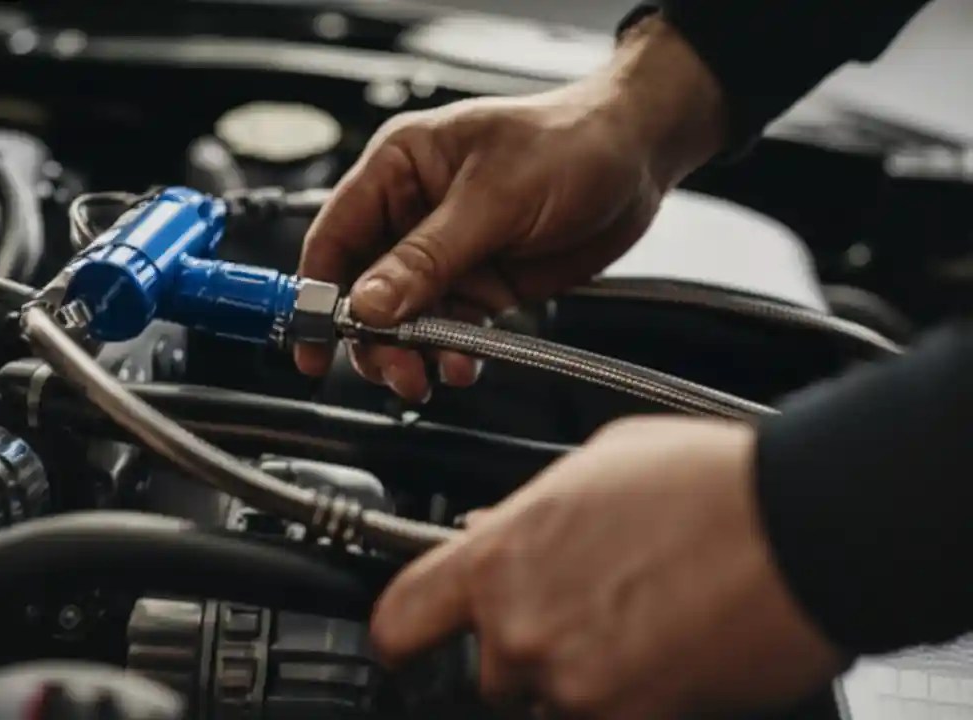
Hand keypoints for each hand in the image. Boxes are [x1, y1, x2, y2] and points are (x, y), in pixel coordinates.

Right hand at [295, 16, 725, 401]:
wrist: (641, 157)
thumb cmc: (571, 142)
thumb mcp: (494, 198)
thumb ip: (427, 257)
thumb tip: (368, 305)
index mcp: (399, 167)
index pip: (334, 236)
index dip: (315, 293)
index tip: (312, 344)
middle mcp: (412, 212)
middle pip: (363, 289)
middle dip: (372, 337)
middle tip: (395, 370)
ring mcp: (446, 251)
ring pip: (403, 317)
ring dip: (411, 352)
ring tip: (431, 374)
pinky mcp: (480, 282)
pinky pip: (447, 328)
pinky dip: (449, 352)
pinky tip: (463, 363)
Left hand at [371, 417, 841, 718]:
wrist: (799, 525)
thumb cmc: (706, 482)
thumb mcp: (589, 468)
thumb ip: (526, 516)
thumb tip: (494, 532)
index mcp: (498, 556)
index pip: (401, 619)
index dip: (401, 636)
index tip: (408, 643)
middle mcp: (522, 626)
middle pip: (487, 669)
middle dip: (524, 649)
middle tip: (583, 612)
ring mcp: (573, 682)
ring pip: (546, 701)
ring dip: (576, 679)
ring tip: (635, 630)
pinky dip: (622, 701)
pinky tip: (660, 658)